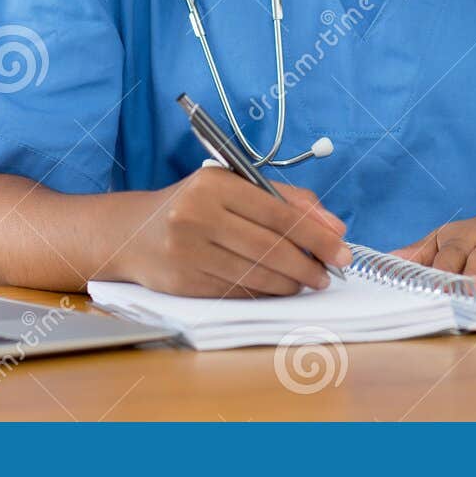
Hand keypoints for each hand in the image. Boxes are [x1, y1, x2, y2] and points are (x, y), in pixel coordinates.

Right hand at [117, 167, 351, 297]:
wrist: (133, 233)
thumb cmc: (194, 205)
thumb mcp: (234, 187)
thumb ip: (286, 199)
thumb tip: (335, 226)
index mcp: (214, 184)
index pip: (277, 212)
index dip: (316, 234)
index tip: (342, 249)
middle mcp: (197, 215)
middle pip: (270, 247)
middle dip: (309, 263)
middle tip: (330, 272)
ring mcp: (188, 251)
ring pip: (257, 274)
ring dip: (291, 282)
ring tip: (308, 280)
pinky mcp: (184, 283)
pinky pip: (239, 291)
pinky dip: (266, 292)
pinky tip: (278, 288)